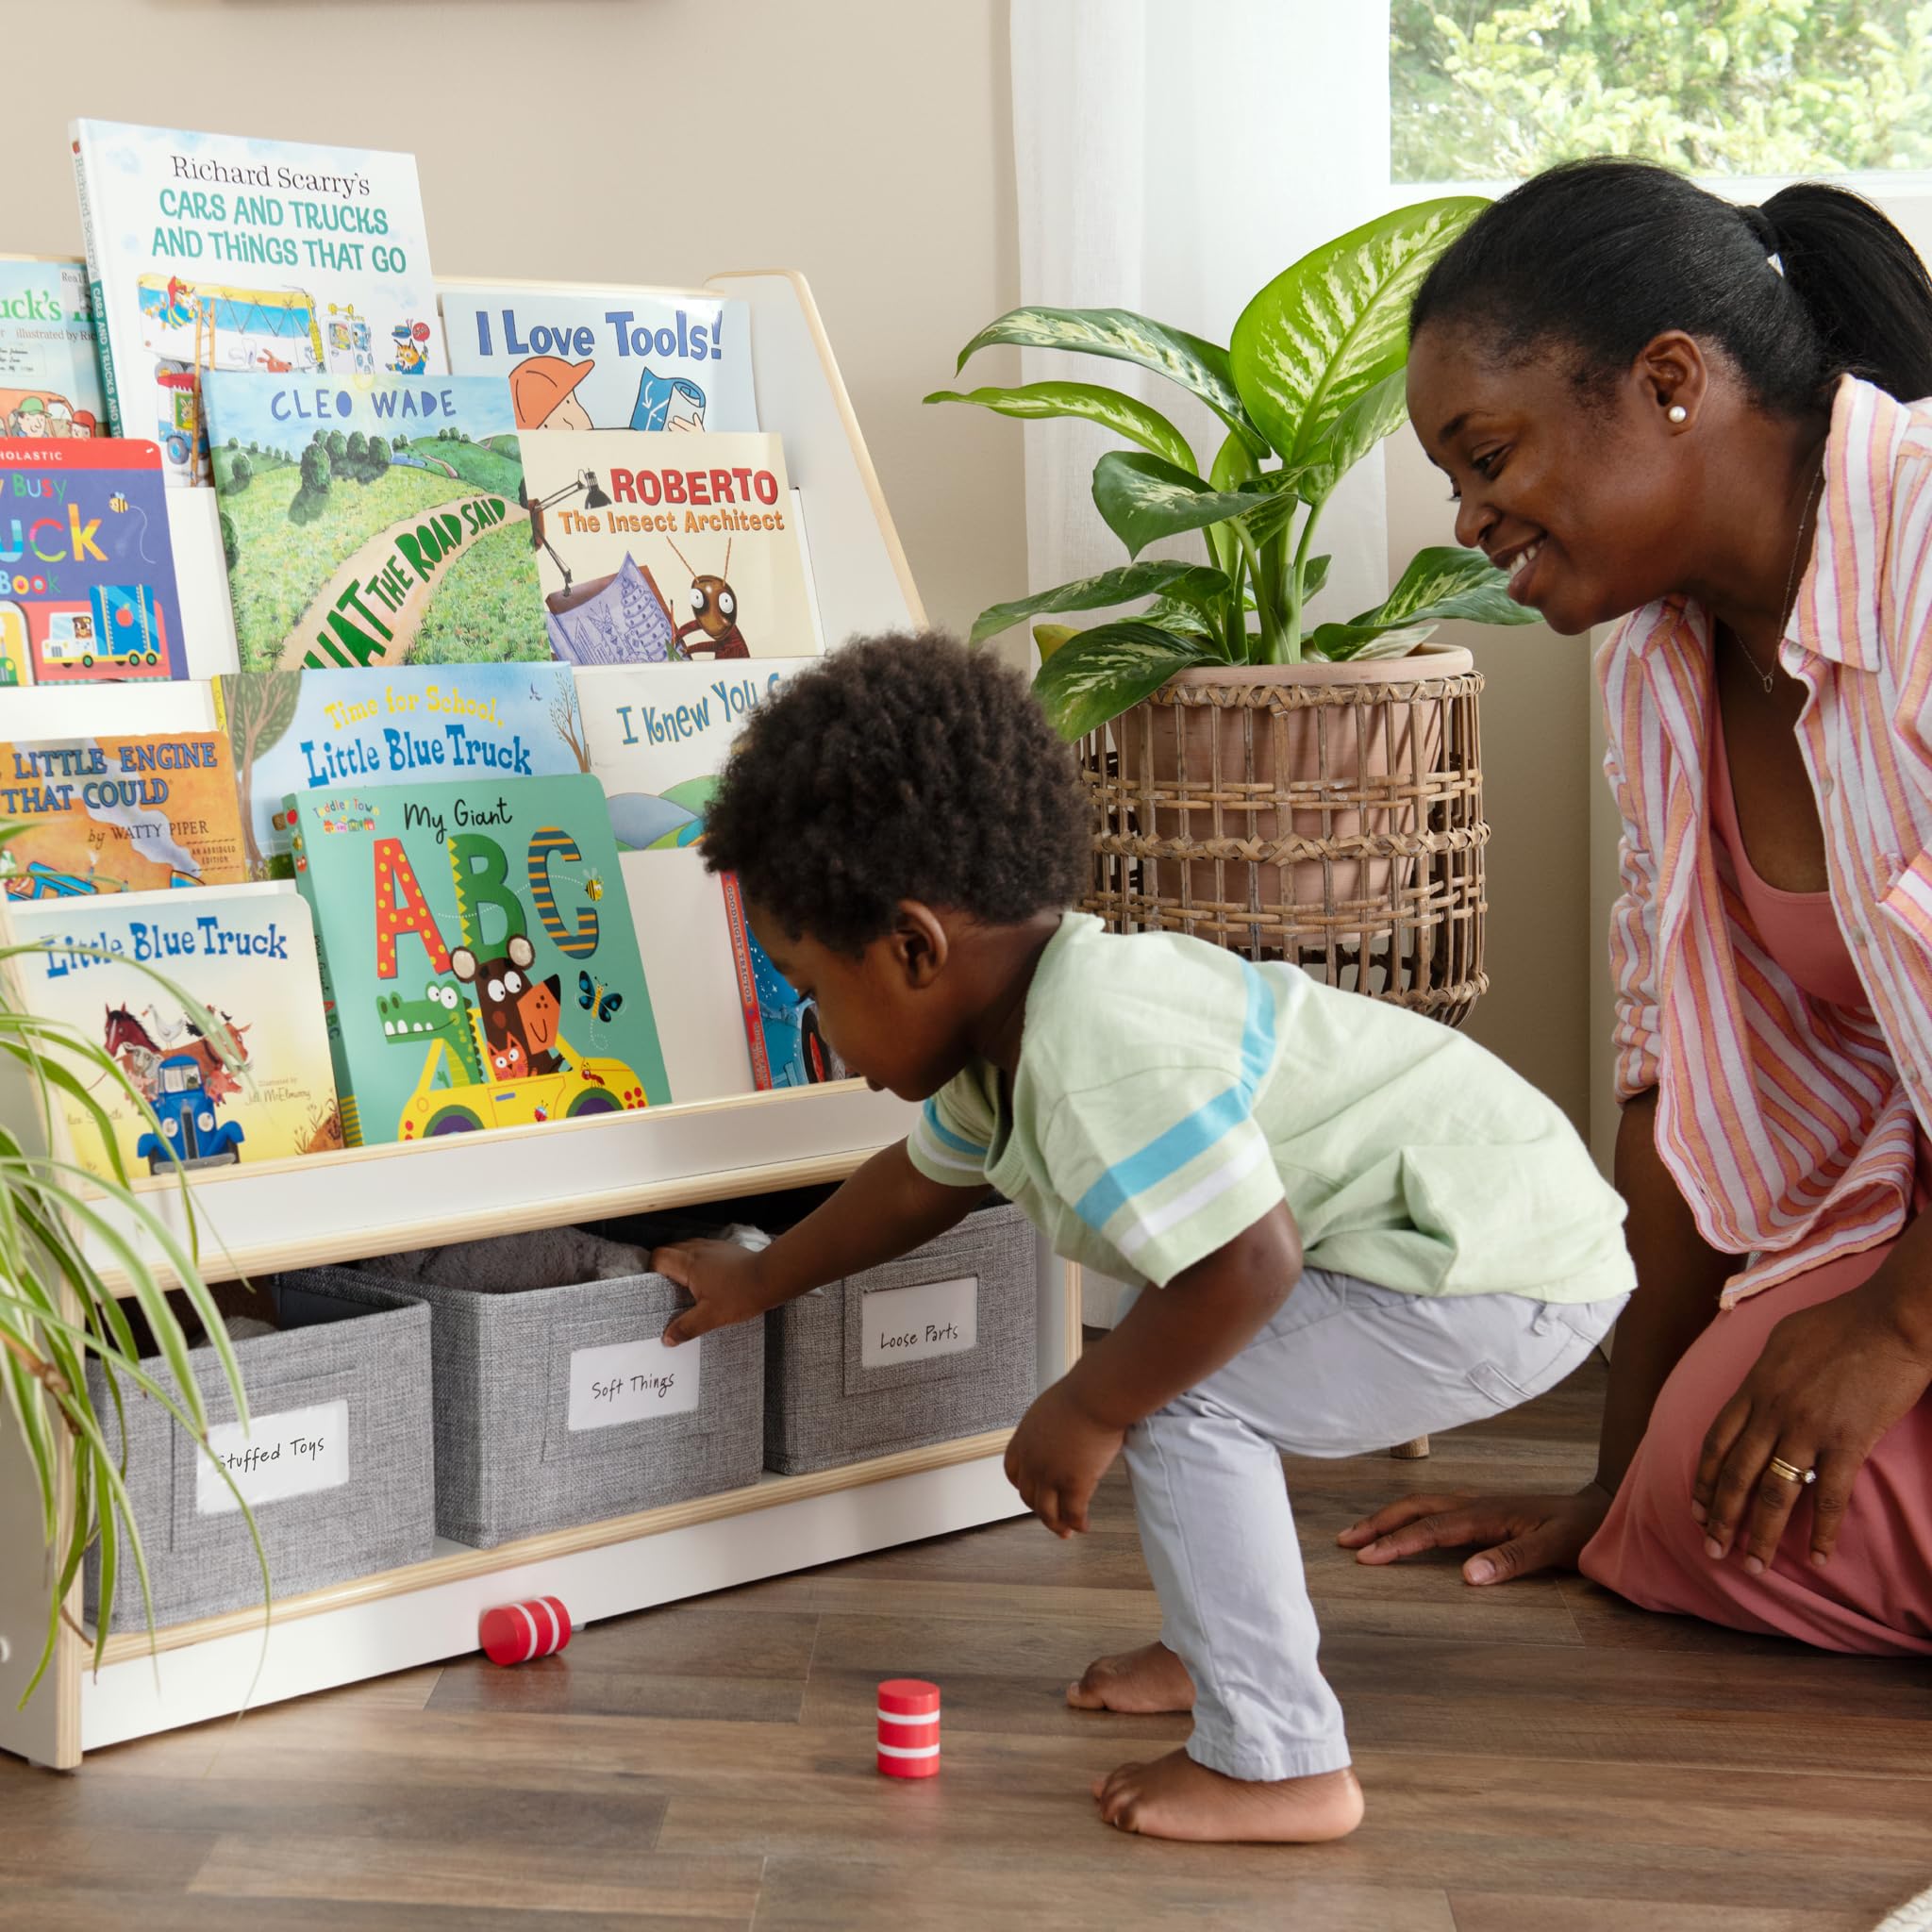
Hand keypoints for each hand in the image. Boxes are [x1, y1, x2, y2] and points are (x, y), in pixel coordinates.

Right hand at [651, 1239, 780, 1345]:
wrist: (772, 1277)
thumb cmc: (740, 1295)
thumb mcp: (711, 1316)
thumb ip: (687, 1327)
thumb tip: (666, 1339)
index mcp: (689, 1263)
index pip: (659, 1257)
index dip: (651, 1271)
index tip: (654, 1289)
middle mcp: (698, 1249)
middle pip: (670, 1250)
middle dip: (664, 1268)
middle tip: (666, 1290)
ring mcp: (713, 1246)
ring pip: (686, 1248)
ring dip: (681, 1263)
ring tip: (684, 1286)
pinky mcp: (725, 1249)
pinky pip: (702, 1250)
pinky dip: (696, 1261)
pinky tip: (705, 1280)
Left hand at [1002, 1382, 1125, 1537]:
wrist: (1096, 1396)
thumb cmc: (1082, 1393)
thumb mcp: (1052, 1408)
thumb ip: (1049, 1426)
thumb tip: (1061, 1431)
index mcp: (1024, 1439)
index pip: (1012, 1472)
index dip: (1022, 1486)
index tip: (1032, 1493)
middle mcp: (1032, 1461)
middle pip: (1029, 1495)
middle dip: (1040, 1509)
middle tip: (1052, 1518)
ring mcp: (1051, 1475)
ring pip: (1047, 1512)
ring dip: (1057, 1525)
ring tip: (1066, 1532)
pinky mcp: (1074, 1485)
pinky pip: (1073, 1514)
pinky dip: (1078, 1524)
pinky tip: (1084, 1527)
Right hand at [1337, 1482, 1612, 1584]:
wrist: (1600, 1509)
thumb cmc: (1579, 1531)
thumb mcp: (1552, 1549)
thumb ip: (1511, 1561)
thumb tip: (1466, 1576)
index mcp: (1485, 1515)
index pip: (1430, 1529)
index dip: (1396, 1544)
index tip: (1366, 1558)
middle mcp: (1474, 1505)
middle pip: (1414, 1507)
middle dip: (1378, 1523)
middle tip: (1345, 1542)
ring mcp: (1477, 1506)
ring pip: (1421, 1506)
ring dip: (1389, 1518)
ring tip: (1361, 1535)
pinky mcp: (1482, 1512)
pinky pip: (1434, 1511)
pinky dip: (1408, 1518)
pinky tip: (1403, 1529)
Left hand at [1692, 1285, 1931, 1573]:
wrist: (1890, 1321)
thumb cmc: (1840, 1323)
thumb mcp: (1782, 1339)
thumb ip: (1763, 1372)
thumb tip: (1754, 1390)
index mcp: (1753, 1387)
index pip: (1716, 1442)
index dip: (1703, 1480)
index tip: (1696, 1509)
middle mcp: (1772, 1412)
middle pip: (1736, 1474)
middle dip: (1722, 1517)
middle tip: (1712, 1550)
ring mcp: (1808, 1430)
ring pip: (1774, 1493)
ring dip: (1762, 1534)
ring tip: (1754, 1566)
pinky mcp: (1847, 1443)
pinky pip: (1830, 1497)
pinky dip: (1825, 1531)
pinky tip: (1820, 1557)